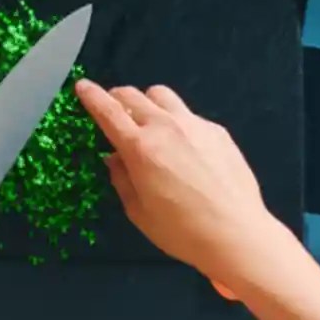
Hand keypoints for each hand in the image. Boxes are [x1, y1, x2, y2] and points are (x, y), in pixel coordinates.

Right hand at [74, 79, 287, 280]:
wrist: (236, 233)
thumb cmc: (182, 231)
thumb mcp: (139, 212)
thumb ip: (122, 179)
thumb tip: (115, 158)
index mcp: (140, 148)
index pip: (108, 111)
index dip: (92, 96)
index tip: (82, 86)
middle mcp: (166, 127)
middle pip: (133, 95)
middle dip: (117, 98)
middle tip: (114, 110)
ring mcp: (195, 125)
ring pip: (162, 95)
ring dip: (147, 102)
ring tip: (148, 122)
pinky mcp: (217, 131)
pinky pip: (189, 115)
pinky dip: (176, 121)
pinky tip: (185, 148)